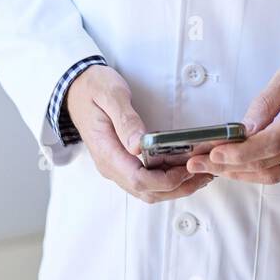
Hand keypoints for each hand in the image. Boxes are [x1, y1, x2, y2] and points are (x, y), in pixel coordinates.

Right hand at [65, 65, 215, 203]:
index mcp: (106, 151)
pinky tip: (183, 168)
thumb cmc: (92, 88)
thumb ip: (125, 120)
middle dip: (177, 188)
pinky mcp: (121, 161)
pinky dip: (166, 179)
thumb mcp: (110, 95)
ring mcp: (115, 165)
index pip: (138, 180)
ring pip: (146, 190)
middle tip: (204, 174)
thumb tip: (138, 146)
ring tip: (200, 174)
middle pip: (146, 191)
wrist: (75, 88)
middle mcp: (110, 165)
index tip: (186, 171)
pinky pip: (145, 179)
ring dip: (174, 187)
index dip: (165, 181)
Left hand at [185, 55, 279, 183]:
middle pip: (264, 164)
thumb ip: (267, 101)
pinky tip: (234, 168)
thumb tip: (245, 126)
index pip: (268, 144)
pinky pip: (279, 173)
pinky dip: (254, 173)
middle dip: (227, 166)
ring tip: (209, 167)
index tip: (213, 153)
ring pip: (270, 175)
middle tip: (197, 162)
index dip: (238, 153)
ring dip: (237, 174)